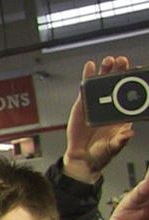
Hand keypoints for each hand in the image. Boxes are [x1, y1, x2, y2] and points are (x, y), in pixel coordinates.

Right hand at [63, 56, 135, 182]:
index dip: (133, 83)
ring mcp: (96, 105)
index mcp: (121, 116)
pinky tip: (90, 66)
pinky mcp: (82, 105)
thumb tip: (129, 133)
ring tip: (109, 61)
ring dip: (105, 71)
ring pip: (102, 84)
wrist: (82, 158)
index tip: (137, 72)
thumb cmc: (101, 153)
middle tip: (123, 61)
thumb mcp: (114, 147)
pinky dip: (87, 77)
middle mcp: (110, 108)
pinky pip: (85, 89)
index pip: (130, 95)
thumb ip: (121, 140)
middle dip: (120, 72)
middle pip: (116, 85)